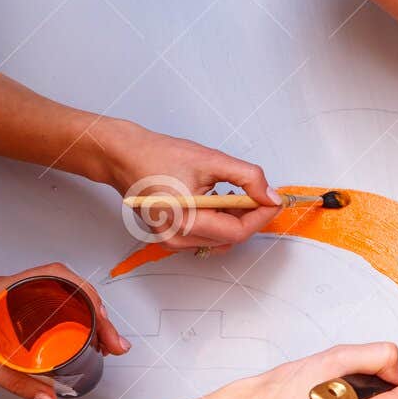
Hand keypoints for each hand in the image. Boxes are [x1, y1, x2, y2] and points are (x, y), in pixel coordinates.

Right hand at [88, 119, 280, 250]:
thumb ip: (247, 177)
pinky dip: (219, 222)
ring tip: (231, 194)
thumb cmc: (159, 156)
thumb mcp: (211, 160)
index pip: (238, 231)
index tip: (273, 199)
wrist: (124, 158)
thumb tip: (270, 195)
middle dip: (250, 216)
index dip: (261, 215)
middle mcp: (177, 239)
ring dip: (235, 220)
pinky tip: (216, 201)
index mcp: (186, 222)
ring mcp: (172, 243)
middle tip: (256, 193)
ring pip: (222, 239)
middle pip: (232, 238)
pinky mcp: (171, 239)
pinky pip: (207, 237)